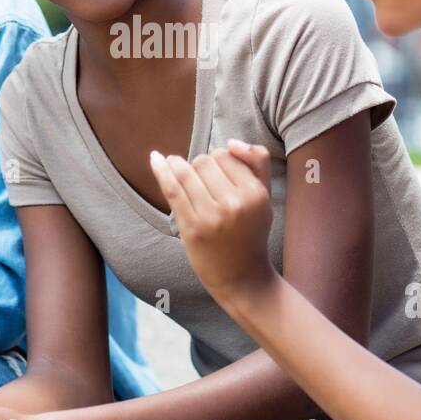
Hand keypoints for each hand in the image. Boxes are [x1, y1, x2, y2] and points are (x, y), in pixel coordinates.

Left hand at [148, 139, 277, 302]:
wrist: (242, 277)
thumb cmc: (252, 232)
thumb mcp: (265, 196)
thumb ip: (258, 162)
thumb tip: (232, 142)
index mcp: (255, 194)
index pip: (225, 155)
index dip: (218, 160)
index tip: (217, 175)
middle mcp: (234, 204)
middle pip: (204, 162)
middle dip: (199, 166)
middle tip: (202, 182)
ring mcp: (211, 217)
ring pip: (187, 173)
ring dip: (177, 165)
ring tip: (175, 164)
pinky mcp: (192, 228)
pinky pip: (172, 190)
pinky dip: (161, 170)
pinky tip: (155, 158)